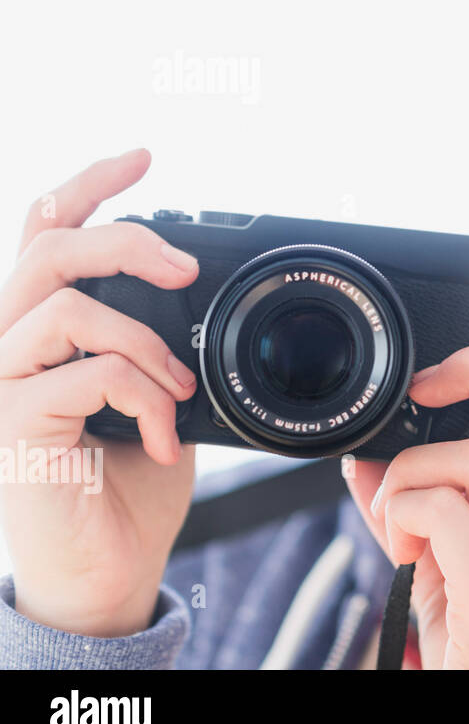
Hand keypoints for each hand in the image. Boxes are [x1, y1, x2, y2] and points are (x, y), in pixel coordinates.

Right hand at [0, 149, 198, 636]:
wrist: (108, 566)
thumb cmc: (131, 480)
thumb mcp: (158, 391)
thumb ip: (157, 340)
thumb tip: (193, 295)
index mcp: (44, 328)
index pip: (46, 232)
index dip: (89, 185)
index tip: (145, 156)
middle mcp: (8, 346)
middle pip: (46, 249)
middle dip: (127, 240)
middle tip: (186, 269)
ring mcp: (2, 384)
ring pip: (66, 306)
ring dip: (147, 342)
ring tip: (179, 386)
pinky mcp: (12, 427)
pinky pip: (87, 373)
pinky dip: (145, 396)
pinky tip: (164, 433)